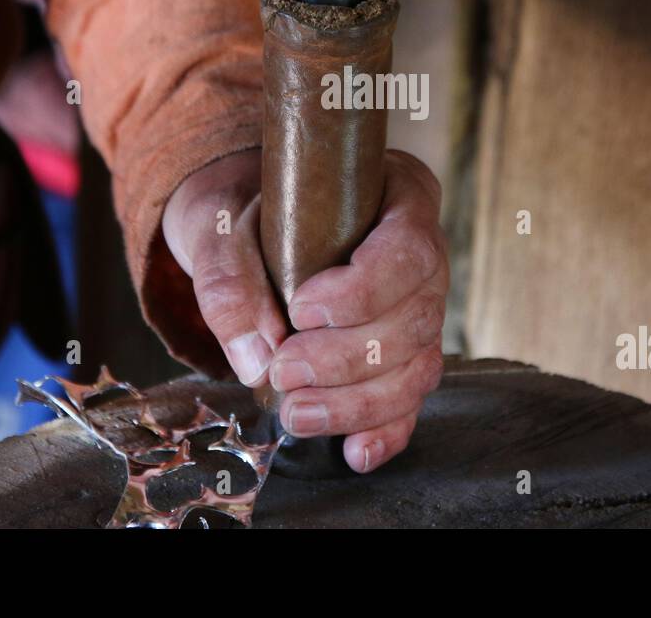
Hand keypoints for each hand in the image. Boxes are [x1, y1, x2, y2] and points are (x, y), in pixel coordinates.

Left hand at [162, 149, 447, 472]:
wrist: (250, 226)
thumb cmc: (249, 213)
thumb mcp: (225, 226)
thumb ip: (230, 278)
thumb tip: (255, 357)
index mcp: (400, 199)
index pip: (408, 250)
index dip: (363, 292)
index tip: (301, 309)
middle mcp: (425, 257)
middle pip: (413, 319)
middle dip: (347, 359)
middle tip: (284, 371)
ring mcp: (421, 309)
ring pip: (416, 367)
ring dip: (358, 402)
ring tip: (297, 414)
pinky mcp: (405, 357)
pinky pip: (410, 400)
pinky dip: (384, 431)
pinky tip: (355, 451)